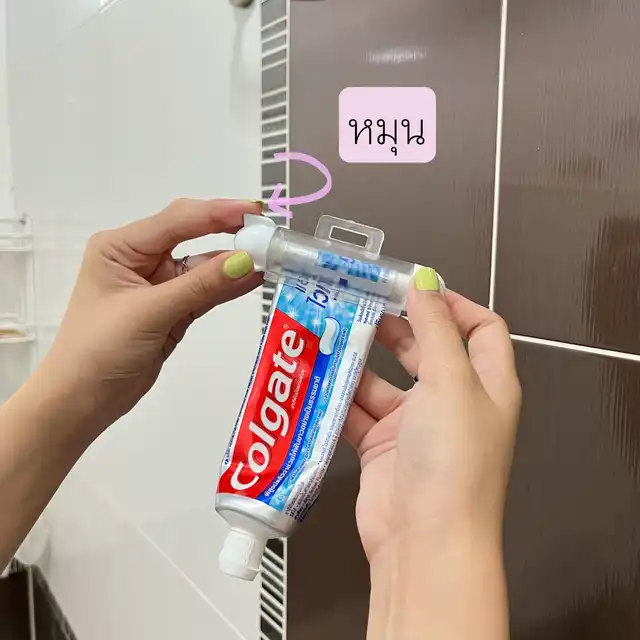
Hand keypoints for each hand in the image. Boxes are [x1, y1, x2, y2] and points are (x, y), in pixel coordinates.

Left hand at [40, 198, 262, 436]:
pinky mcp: (173, 310)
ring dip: (233, 263)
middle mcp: (140, 259)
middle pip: (192, 237)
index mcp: (121, 247)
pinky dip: (228, 286)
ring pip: (203, 266)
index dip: (218, 213)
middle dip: (229, 233)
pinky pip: (206, 291)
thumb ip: (200, 286)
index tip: (255, 212)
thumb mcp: (149, 313)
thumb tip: (247, 261)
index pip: (176, 221)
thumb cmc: (100, 350)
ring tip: (271, 256)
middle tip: (268, 231)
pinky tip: (255, 279)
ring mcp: (159, 285)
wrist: (82, 401)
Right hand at [345, 272, 521, 560]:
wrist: (424, 541)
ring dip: (357, 361)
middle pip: (425, 350)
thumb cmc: (453, 461)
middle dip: (393, 327)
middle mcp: (453, 402)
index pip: (480, 329)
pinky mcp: (382, 447)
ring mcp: (416, 426)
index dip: (452, 305)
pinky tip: (316, 379)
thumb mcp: (450, 382)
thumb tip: (426, 281)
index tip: (414, 288)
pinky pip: (357, 412)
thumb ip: (434, 328)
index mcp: (486, 384)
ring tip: (328, 335)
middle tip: (357, 304)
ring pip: (383, 381)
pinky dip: (338, 397)